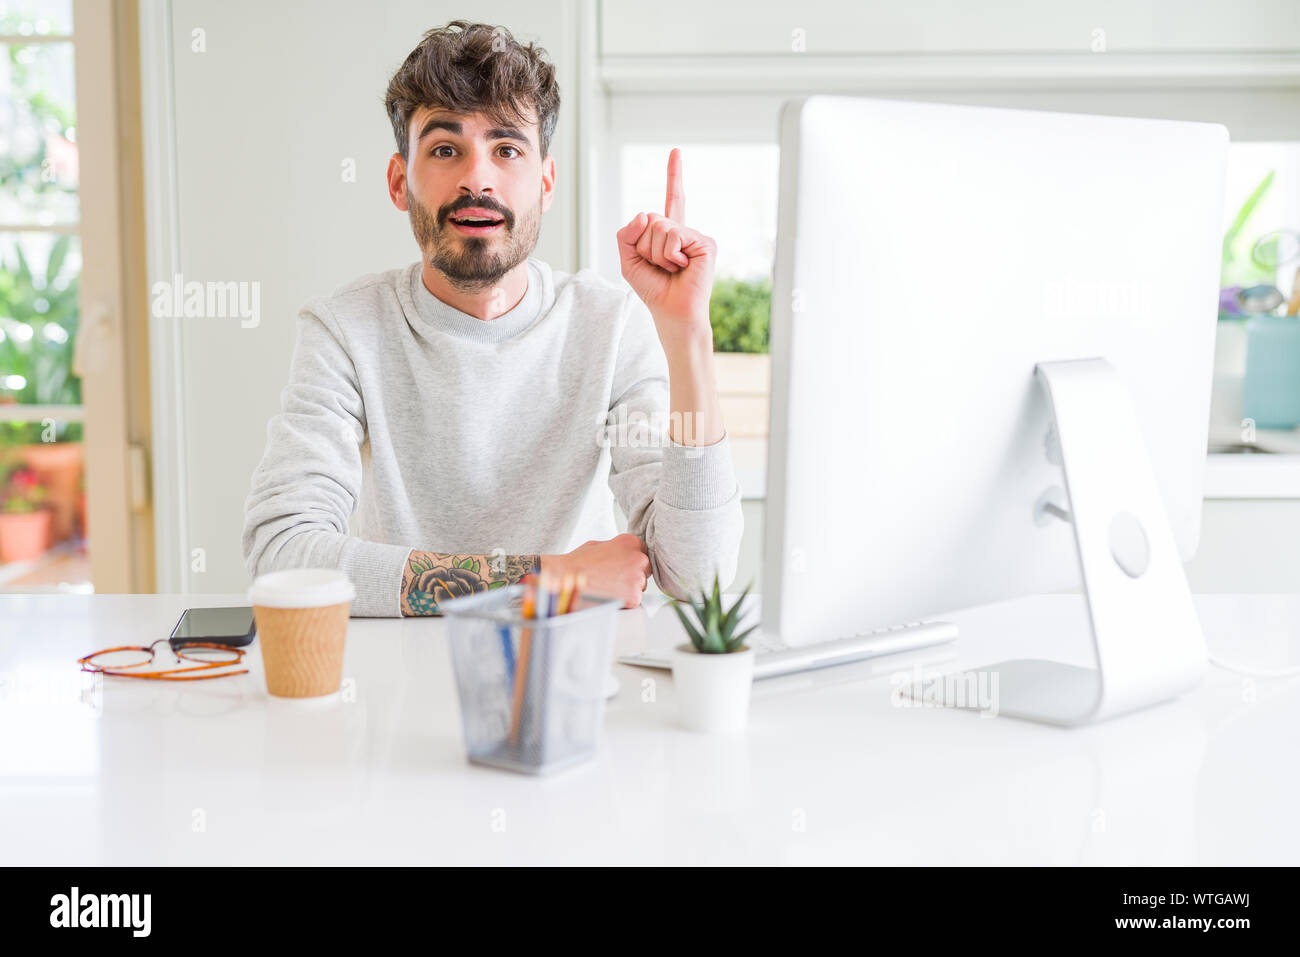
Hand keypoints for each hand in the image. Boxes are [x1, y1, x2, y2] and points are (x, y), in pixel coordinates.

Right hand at [541, 534, 650, 608]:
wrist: (566, 579)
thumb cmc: (578, 562)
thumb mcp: (600, 545)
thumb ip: (617, 548)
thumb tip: (624, 554)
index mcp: (630, 542)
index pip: (643, 552)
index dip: (632, 561)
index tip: (623, 567)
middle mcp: (638, 558)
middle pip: (644, 569)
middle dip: (633, 574)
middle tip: (614, 579)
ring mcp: (637, 578)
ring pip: (640, 585)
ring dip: (629, 588)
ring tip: (608, 587)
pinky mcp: (634, 596)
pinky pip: (635, 600)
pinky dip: (625, 601)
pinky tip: (609, 596)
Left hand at [616, 148, 716, 345]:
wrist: (672, 313)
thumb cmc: (654, 289)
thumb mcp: (628, 260)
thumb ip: (626, 234)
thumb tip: (643, 214)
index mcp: (669, 233)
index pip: (671, 199)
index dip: (674, 175)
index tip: (676, 152)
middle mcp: (684, 230)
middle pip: (649, 219)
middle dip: (644, 246)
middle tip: (660, 267)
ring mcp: (695, 236)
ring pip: (659, 227)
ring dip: (656, 253)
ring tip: (672, 269)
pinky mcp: (705, 243)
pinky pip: (673, 236)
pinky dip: (669, 255)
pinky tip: (682, 268)